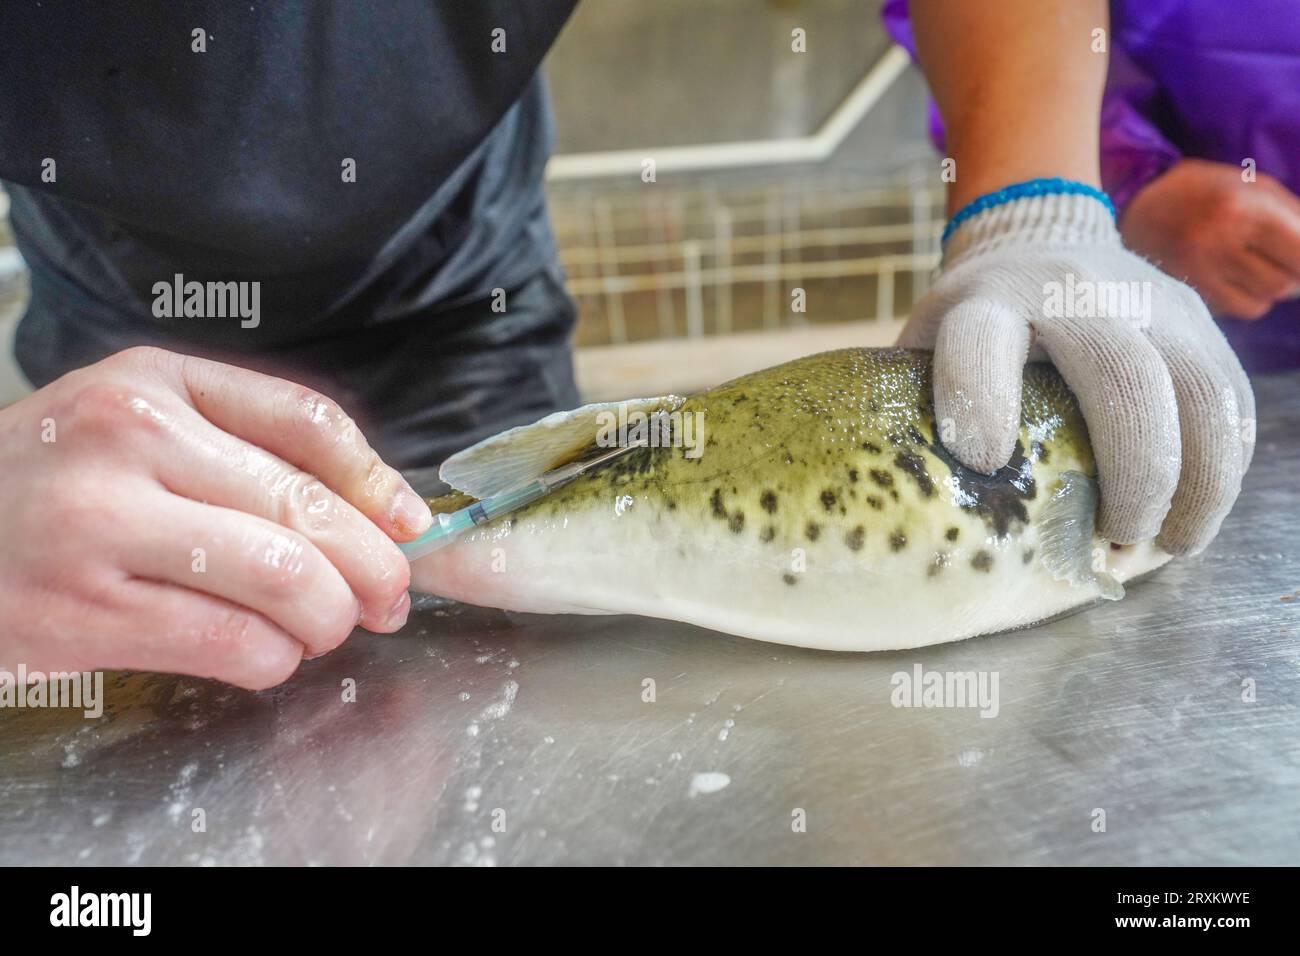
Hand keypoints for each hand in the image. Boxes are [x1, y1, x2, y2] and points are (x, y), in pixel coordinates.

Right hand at [0, 347, 430, 688]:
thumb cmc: (53, 481)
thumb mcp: (141, 424)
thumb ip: (252, 448)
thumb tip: (385, 512)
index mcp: (159, 382)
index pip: (310, 423)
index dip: (380, 485)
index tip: (409, 526)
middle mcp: (134, 438)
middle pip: (309, 511)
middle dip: (375, 570)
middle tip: (387, 599)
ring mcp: (103, 525)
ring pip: (285, 581)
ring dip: (329, 621)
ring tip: (323, 627)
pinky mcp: (85, 613)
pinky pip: (235, 644)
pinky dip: (276, 659)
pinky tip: (265, 652)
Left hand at [899, 190, 1254, 554]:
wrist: (1038, 244)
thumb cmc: (975, 323)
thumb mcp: (928, 348)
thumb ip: (918, 408)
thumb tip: (917, 513)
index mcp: (988, 300)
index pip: (981, 339)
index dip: (978, 397)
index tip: (982, 461)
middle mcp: (1073, 291)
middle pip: (1123, 376)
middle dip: (1132, 473)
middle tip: (1115, 538)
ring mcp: (1148, 299)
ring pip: (1201, 389)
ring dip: (1196, 482)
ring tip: (1169, 544)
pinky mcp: (1197, 321)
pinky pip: (1231, 397)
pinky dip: (1223, 465)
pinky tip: (1194, 514)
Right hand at [1121, 158, 1299, 319]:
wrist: (1133, 207)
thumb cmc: (1203, 190)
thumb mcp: (1250, 184)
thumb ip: (1292, 213)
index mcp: (1241, 208)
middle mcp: (1219, 242)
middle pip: (1283, 283)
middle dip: (1292, 275)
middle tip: (1283, 262)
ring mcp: (1199, 271)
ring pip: (1262, 301)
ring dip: (1269, 289)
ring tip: (1257, 269)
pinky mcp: (1185, 290)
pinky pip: (1237, 310)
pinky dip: (1248, 300)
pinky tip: (1236, 281)